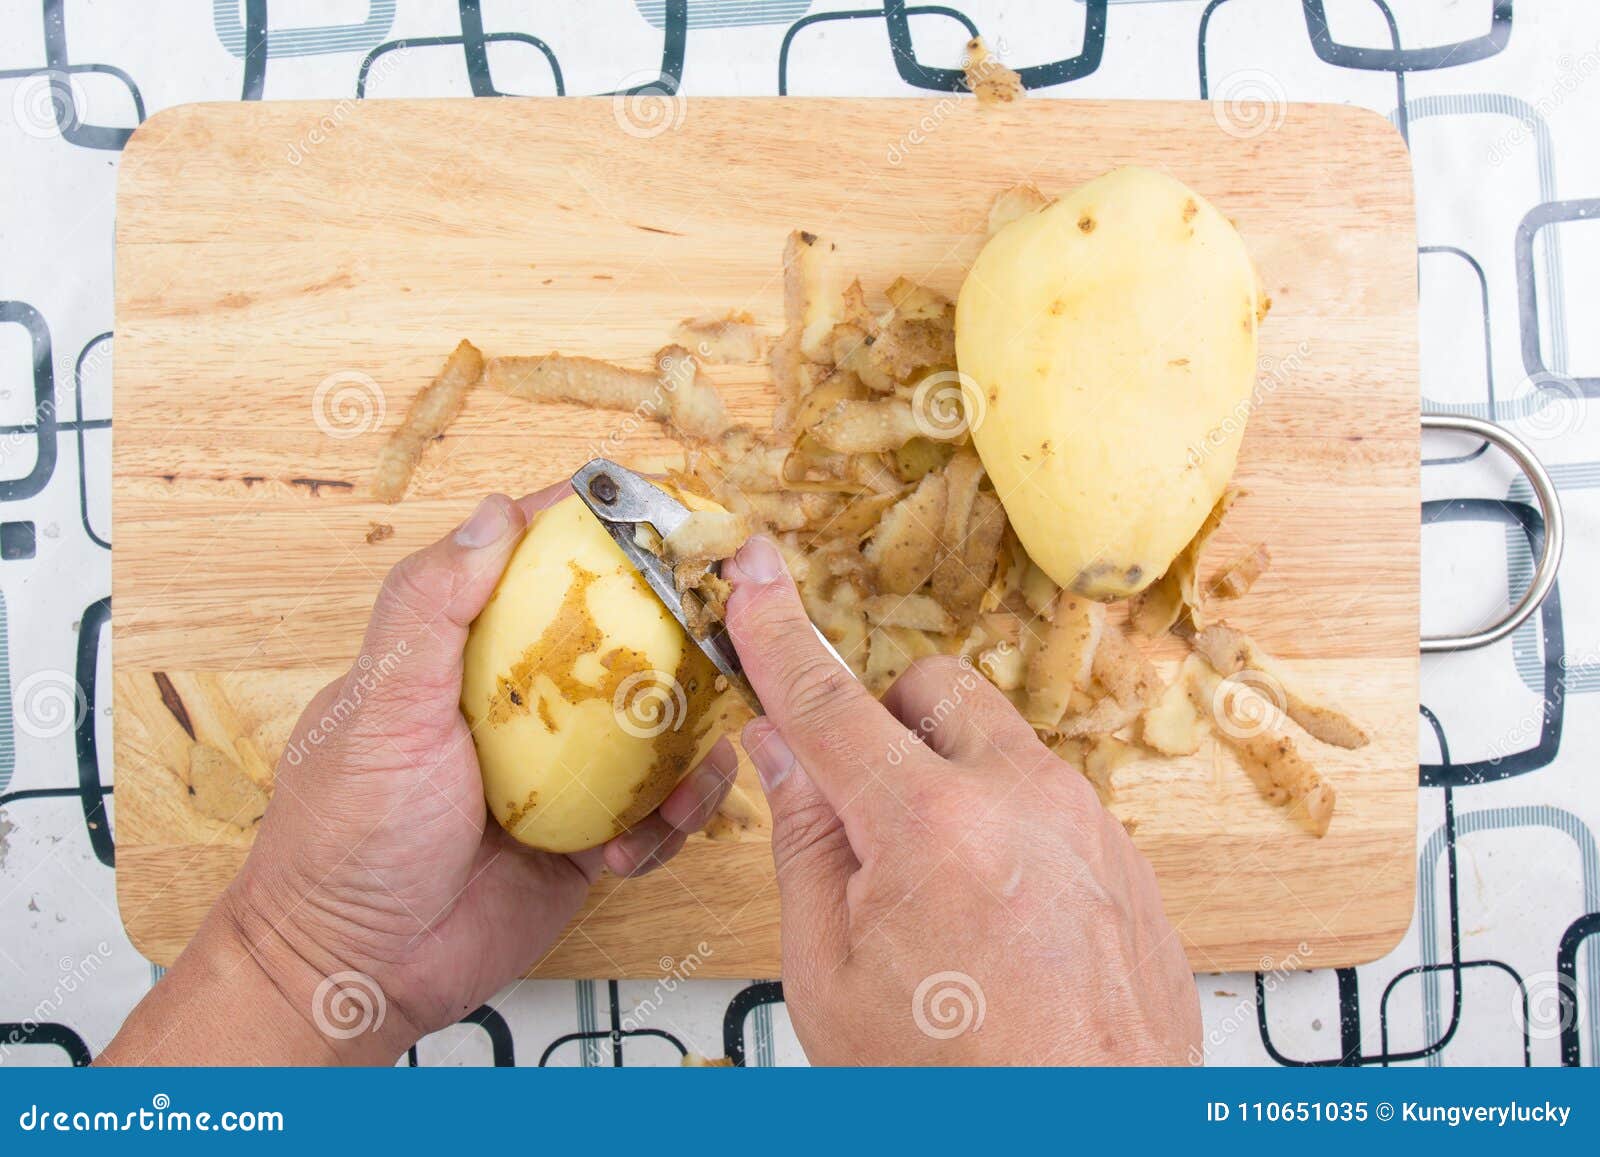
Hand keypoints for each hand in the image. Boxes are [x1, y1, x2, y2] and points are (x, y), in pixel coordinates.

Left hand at [101, 488, 736, 1065]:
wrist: (357, 971)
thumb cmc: (346, 835)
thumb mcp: (382, 708)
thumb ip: (430, 609)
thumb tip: (495, 512)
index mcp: (467, 655)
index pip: (537, 567)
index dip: (598, 532)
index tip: (660, 510)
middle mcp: (521, 704)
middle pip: (618, 644)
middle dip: (679, 637)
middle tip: (728, 632)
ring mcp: (560, 773)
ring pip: (654, 731)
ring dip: (689, 743)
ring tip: (697, 766)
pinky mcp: (588, 841)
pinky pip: (655, 816)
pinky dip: (669, 825)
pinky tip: (641, 846)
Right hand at [722, 536, 1200, 1065]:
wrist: (1086, 1138)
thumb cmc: (956, 1085)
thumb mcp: (832, 976)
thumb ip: (807, 843)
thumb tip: (782, 751)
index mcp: (930, 828)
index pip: (830, 701)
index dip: (778, 633)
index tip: (753, 577)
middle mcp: (1023, 801)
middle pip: (931, 690)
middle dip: (883, 726)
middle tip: (863, 811)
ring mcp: (1087, 823)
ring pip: (994, 741)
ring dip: (947, 778)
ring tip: (937, 888)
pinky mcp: (1123, 854)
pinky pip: (1047, 793)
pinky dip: (1002, 821)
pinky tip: (994, 911)